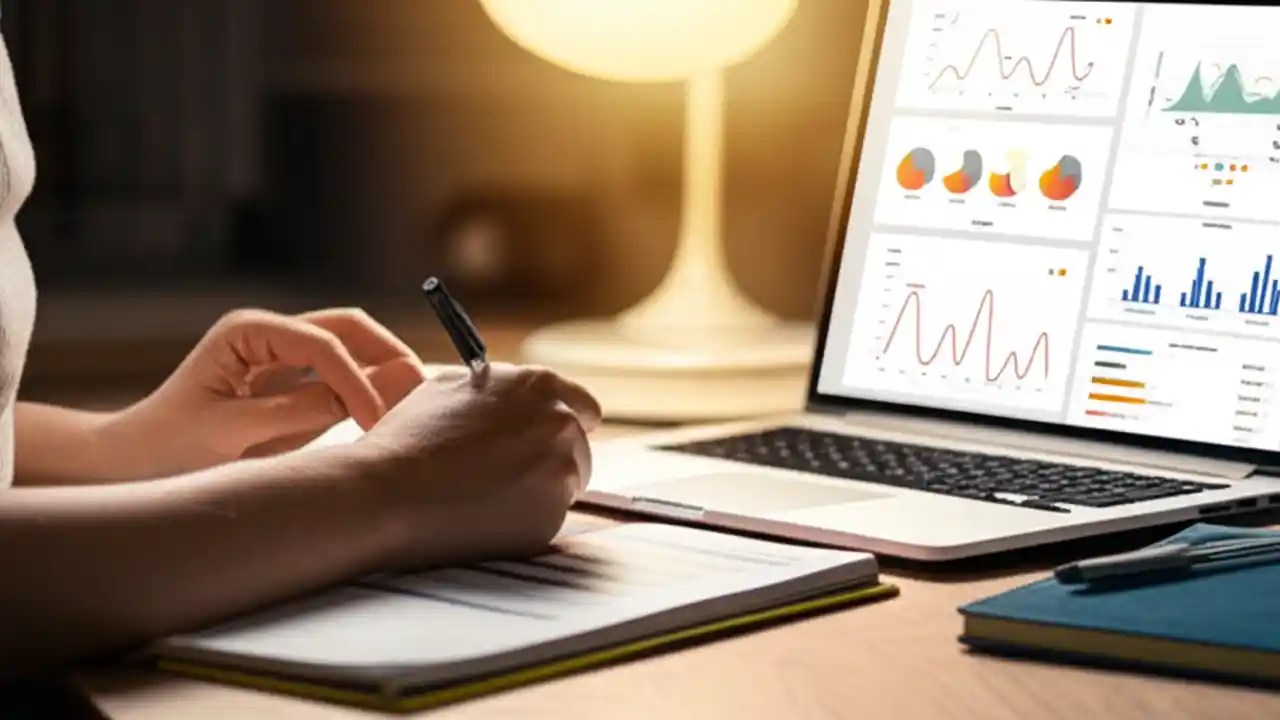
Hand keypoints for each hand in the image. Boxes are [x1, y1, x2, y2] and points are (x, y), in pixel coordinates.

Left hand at [106, 308, 427, 478]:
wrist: (131, 464)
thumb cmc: (168, 446)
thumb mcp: (235, 432)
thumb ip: (303, 411)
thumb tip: (369, 396)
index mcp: (249, 332)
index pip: (324, 344)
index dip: (359, 380)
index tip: (378, 422)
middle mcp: (269, 334)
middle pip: (348, 328)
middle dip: (387, 355)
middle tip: (420, 393)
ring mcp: (280, 356)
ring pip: (351, 348)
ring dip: (381, 370)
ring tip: (410, 407)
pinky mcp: (289, 384)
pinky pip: (339, 380)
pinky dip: (365, 393)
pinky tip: (384, 416)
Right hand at [356, 363, 601, 567]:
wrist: (385, 492)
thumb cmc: (409, 439)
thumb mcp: (451, 387)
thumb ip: (498, 388)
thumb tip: (514, 395)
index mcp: (539, 385)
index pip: (585, 408)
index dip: (566, 426)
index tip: (550, 442)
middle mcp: (559, 423)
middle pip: (578, 450)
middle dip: (549, 462)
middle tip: (503, 477)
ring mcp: (560, 471)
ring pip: (566, 487)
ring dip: (538, 493)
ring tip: (485, 496)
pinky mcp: (551, 517)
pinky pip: (547, 522)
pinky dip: (523, 525)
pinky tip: (483, 518)